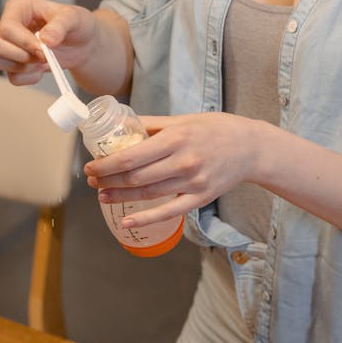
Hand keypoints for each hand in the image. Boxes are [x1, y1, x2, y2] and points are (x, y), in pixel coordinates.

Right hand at [0, 0, 98, 85]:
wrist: (83, 44)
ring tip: (42, 61)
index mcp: (19, 8)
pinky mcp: (14, 63)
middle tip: (42, 56)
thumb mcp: (74, 18)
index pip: (7, 27)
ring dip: (22, 67)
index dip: (24, 42)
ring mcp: (9, 46)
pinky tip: (41, 70)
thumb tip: (46, 39)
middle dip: (20, 56)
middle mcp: (9, 25)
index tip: (44, 49)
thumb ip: (60, 25)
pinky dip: (28, 78)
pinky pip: (11, 77)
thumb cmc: (76, 25)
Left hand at [84, 113, 274, 227]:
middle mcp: (183, 162)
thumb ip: (152, 125)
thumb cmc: (216, 130)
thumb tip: (121, 125)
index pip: (131, 156)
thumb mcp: (183, 120)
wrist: (251, 147)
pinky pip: (168, 212)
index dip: (106, 164)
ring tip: (102, 195)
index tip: (90, 165)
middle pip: (135, 177)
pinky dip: (145, 219)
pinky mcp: (200, 198)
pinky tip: (126, 222)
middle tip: (91, 180)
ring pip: (147, 194)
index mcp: (176, 139)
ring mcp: (192, 182)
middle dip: (107, 180)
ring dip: (120, 196)